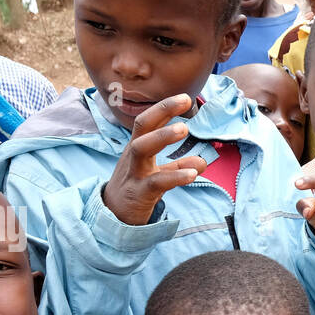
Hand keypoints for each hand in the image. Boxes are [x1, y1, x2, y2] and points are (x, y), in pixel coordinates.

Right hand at [102, 94, 206, 225]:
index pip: (149, 121)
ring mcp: (134, 173)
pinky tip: (193, 174)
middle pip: (142, 126)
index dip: (165, 107)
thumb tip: (202, 161)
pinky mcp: (139, 193)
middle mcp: (133, 156)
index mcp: (138, 147)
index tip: (185, 97)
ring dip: (162, 136)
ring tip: (184, 129)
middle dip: (162, 110)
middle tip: (185, 101)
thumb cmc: (135, 190)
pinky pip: (156, 182)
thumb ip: (177, 167)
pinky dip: (175, 177)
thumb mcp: (157, 175)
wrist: (112, 217)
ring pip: (142, 149)